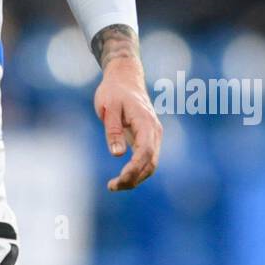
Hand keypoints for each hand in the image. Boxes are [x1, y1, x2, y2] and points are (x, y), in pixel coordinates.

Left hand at [94, 62, 162, 192]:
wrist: (124, 78)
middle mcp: (154, 131)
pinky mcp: (147, 138)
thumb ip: (113, 130)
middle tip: (112, 186)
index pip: (145, 152)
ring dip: (135, 178)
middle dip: (134, 178)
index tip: (120, 180)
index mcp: (146, 122)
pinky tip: (122, 178)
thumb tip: (117, 154)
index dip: (134, 169)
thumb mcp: (109, 107)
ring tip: (114, 186)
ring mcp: (153, 135)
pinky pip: (146, 159)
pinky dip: (136, 171)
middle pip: (150, 163)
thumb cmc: (114, 91)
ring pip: (150, 164)